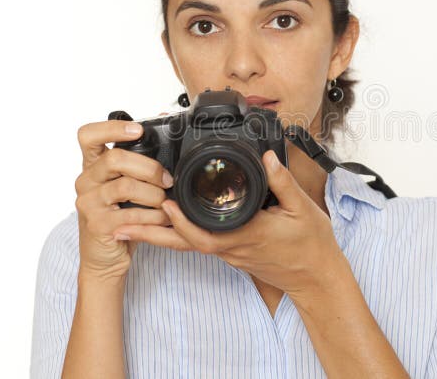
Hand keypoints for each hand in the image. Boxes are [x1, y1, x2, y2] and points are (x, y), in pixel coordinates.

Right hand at [73, 119, 172, 281]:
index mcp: (93, 166)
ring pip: (126, 186)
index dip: (112, 128)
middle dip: (150, 168)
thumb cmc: (121, 217)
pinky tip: (162, 219)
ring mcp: (88, 203)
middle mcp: (86, 180)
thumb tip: (163, 126)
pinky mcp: (97, 224)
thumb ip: (138, 163)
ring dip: (155, 195)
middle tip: (167, 180)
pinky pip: (132, 214)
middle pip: (115, 158)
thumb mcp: (127, 186)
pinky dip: (154, 216)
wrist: (106, 257)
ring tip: (165, 203)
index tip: (137, 130)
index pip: (89, 136)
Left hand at [112, 149, 345, 296]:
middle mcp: (231, 248)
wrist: (316, 278)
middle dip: (151, 233)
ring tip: (130, 227)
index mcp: (246, 235)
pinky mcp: (232, 254)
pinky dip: (178, 235)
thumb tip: (266, 159)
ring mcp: (230, 253)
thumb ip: (282, 182)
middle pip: (183, 242)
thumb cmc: (311, 246)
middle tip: (121, 224)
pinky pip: (198, 245)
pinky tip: (167, 226)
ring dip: (158, 235)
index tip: (163, 205)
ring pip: (187, 245)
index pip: (205, 232)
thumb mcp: (302, 209)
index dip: (181, 221)